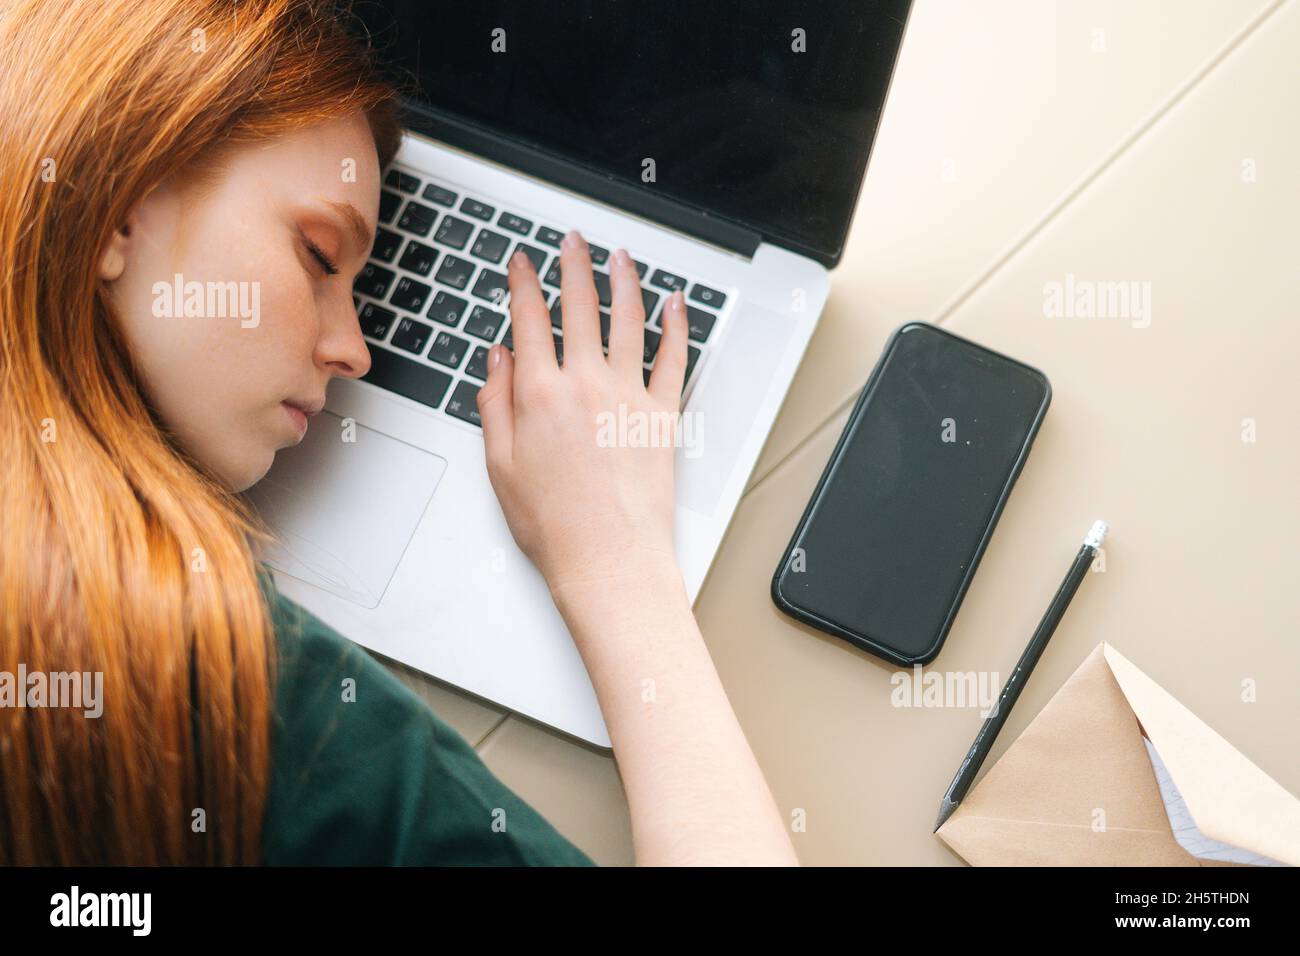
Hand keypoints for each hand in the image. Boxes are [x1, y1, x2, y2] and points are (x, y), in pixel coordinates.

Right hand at [475, 230, 692, 598]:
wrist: (609, 559)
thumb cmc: (554, 524)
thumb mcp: (500, 466)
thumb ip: (496, 404)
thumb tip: (497, 359)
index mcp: (540, 394)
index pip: (528, 319)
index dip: (522, 282)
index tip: (520, 261)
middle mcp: (586, 384)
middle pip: (579, 306)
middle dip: (573, 265)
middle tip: (573, 241)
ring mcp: (630, 395)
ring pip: (629, 320)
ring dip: (624, 281)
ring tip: (621, 256)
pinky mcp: (664, 415)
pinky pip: (674, 358)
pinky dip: (678, 326)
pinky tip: (676, 304)